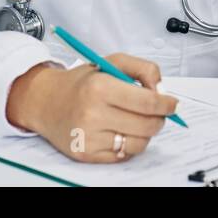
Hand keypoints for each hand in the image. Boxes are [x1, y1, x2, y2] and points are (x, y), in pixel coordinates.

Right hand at [5, 54, 179, 162]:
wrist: (45, 102)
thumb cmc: (81, 82)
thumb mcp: (111, 62)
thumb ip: (143, 69)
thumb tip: (163, 90)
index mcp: (100, 87)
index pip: (148, 102)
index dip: (167, 104)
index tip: (172, 104)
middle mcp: (93, 114)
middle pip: (147, 125)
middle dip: (159, 119)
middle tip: (157, 112)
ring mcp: (89, 137)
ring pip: (138, 143)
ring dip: (145, 133)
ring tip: (136, 121)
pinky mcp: (86, 155)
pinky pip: (123, 156)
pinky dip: (129, 145)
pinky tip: (120, 131)